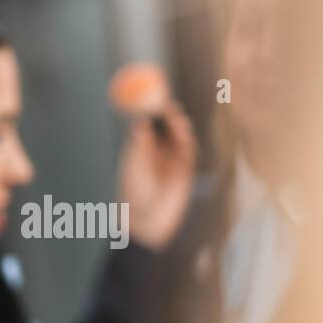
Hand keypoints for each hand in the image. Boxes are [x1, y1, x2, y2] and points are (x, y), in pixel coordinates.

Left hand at [116, 100, 196, 251]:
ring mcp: (171, 160)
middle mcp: (157, 150)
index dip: (153, 110)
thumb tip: (141, 121)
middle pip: (166, 126)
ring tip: (178, 123)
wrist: (146, 224)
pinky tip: (185, 140)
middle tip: (170, 108)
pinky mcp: (185, 172)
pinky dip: (188, 144)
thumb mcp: (135, 167)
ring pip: (179, 137)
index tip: (155, 99)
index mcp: (140, 147)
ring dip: (180, 128)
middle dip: (169, 116)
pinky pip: (189, 153)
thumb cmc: (134, 195)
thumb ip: (139, 145)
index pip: (149, 122)